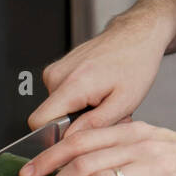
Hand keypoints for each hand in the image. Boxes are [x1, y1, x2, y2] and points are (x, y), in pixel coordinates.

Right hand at [27, 10, 172, 135]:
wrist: (137, 34)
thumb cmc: (136, 64)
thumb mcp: (124, 102)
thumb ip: (94, 124)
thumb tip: (69, 140)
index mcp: (73, 83)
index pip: (38, 122)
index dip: (55, 137)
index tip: (79, 137)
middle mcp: (58, 75)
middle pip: (49, 117)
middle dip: (74, 125)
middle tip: (105, 116)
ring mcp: (56, 69)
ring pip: (56, 108)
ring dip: (79, 112)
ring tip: (105, 102)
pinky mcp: (59, 68)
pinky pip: (61, 96)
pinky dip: (78, 100)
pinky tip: (99, 93)